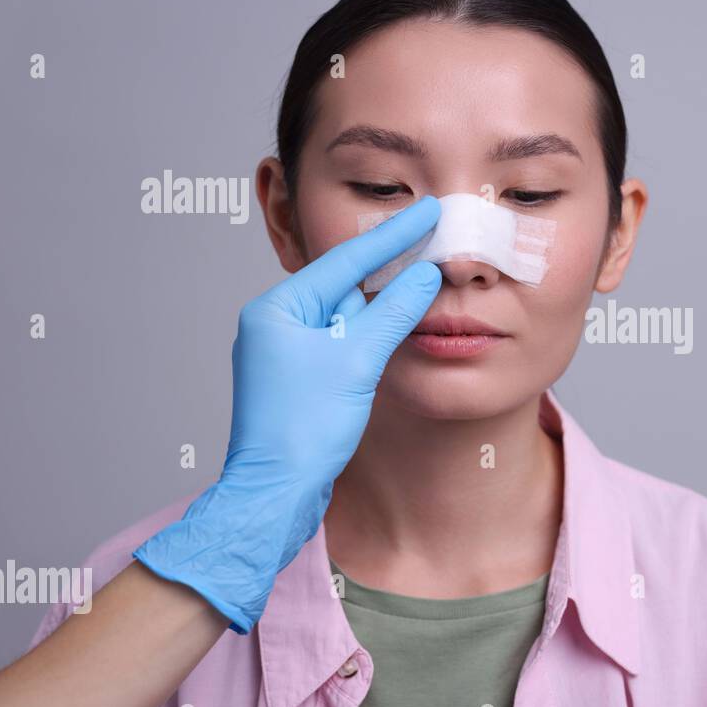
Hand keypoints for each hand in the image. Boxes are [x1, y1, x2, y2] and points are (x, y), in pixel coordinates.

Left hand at [133, 196, 442, 632]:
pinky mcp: (301, 379)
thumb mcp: (357, 363)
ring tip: (424, 277)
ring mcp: (286, 353)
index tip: (426, 211)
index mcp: (277, 310)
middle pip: (345, 284)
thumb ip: (393, 313)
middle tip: (431, 235)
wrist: (275, 495)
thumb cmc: (302, 431)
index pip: (346, 261)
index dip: (392, 236)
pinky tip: (398, 328)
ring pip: (347, 315)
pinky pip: (343, 343)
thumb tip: (424, 276)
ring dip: (383, 306)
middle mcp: (275, 324)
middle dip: (389, 266)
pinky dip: (371, 336)